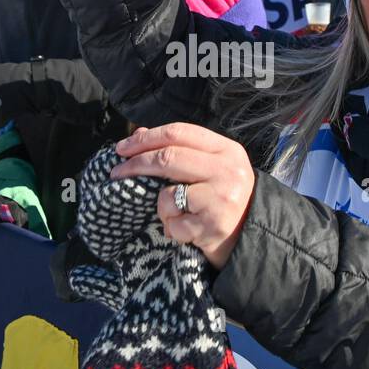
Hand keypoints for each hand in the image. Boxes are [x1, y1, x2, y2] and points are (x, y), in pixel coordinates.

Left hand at [110, 122, 255, 268]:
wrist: (252, 234)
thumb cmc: (223, 197)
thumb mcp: (210, 167)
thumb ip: (178, 149)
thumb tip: (138, 134)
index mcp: (227, 150)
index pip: (179, 133)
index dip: (146, 138)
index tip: (122, 148)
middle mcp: (228, 170)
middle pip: (168, 158)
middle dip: (136, 164)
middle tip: (117, 172)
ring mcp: (222, 198)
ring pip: (167, 195)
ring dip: (161, 207)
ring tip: (177, 214)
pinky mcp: (213, 226)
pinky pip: (173, 223)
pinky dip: (172, 228)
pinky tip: (189, 230)